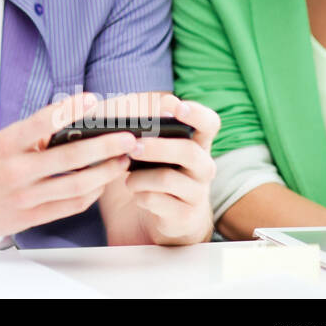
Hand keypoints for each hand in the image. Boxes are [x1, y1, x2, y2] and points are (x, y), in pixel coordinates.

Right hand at [0, 92, 137, 238]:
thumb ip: (31, 136)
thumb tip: (68, 124)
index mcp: (5, 145)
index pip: (41, 123)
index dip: (69, 110)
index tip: (93, 100)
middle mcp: (15, 171)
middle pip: (70, 157)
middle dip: (105, 147)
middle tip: (129, 138)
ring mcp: (24, 197)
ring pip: (76, 185)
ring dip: (105, 172)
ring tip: (123, 160)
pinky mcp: (30, 218)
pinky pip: (70, 205)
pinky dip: (91, 193)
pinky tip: (102, 182)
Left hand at [113, 93, 219, 244]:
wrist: (160, 219)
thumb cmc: (153, 173)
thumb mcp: (151, 149)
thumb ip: (141, 128)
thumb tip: (115, 107)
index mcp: (197, 144)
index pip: (209, 123)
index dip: (195, 113)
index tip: (173, 106)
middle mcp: (203, 167)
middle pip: (189, 151)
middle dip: (157, 147)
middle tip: (133, 146)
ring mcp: (196, 193)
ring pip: (168, 179)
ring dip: (140, 176)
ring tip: (127, 177)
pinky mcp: (184, 216)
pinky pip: (157, 201)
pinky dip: (140, 195)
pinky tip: (136, 194)